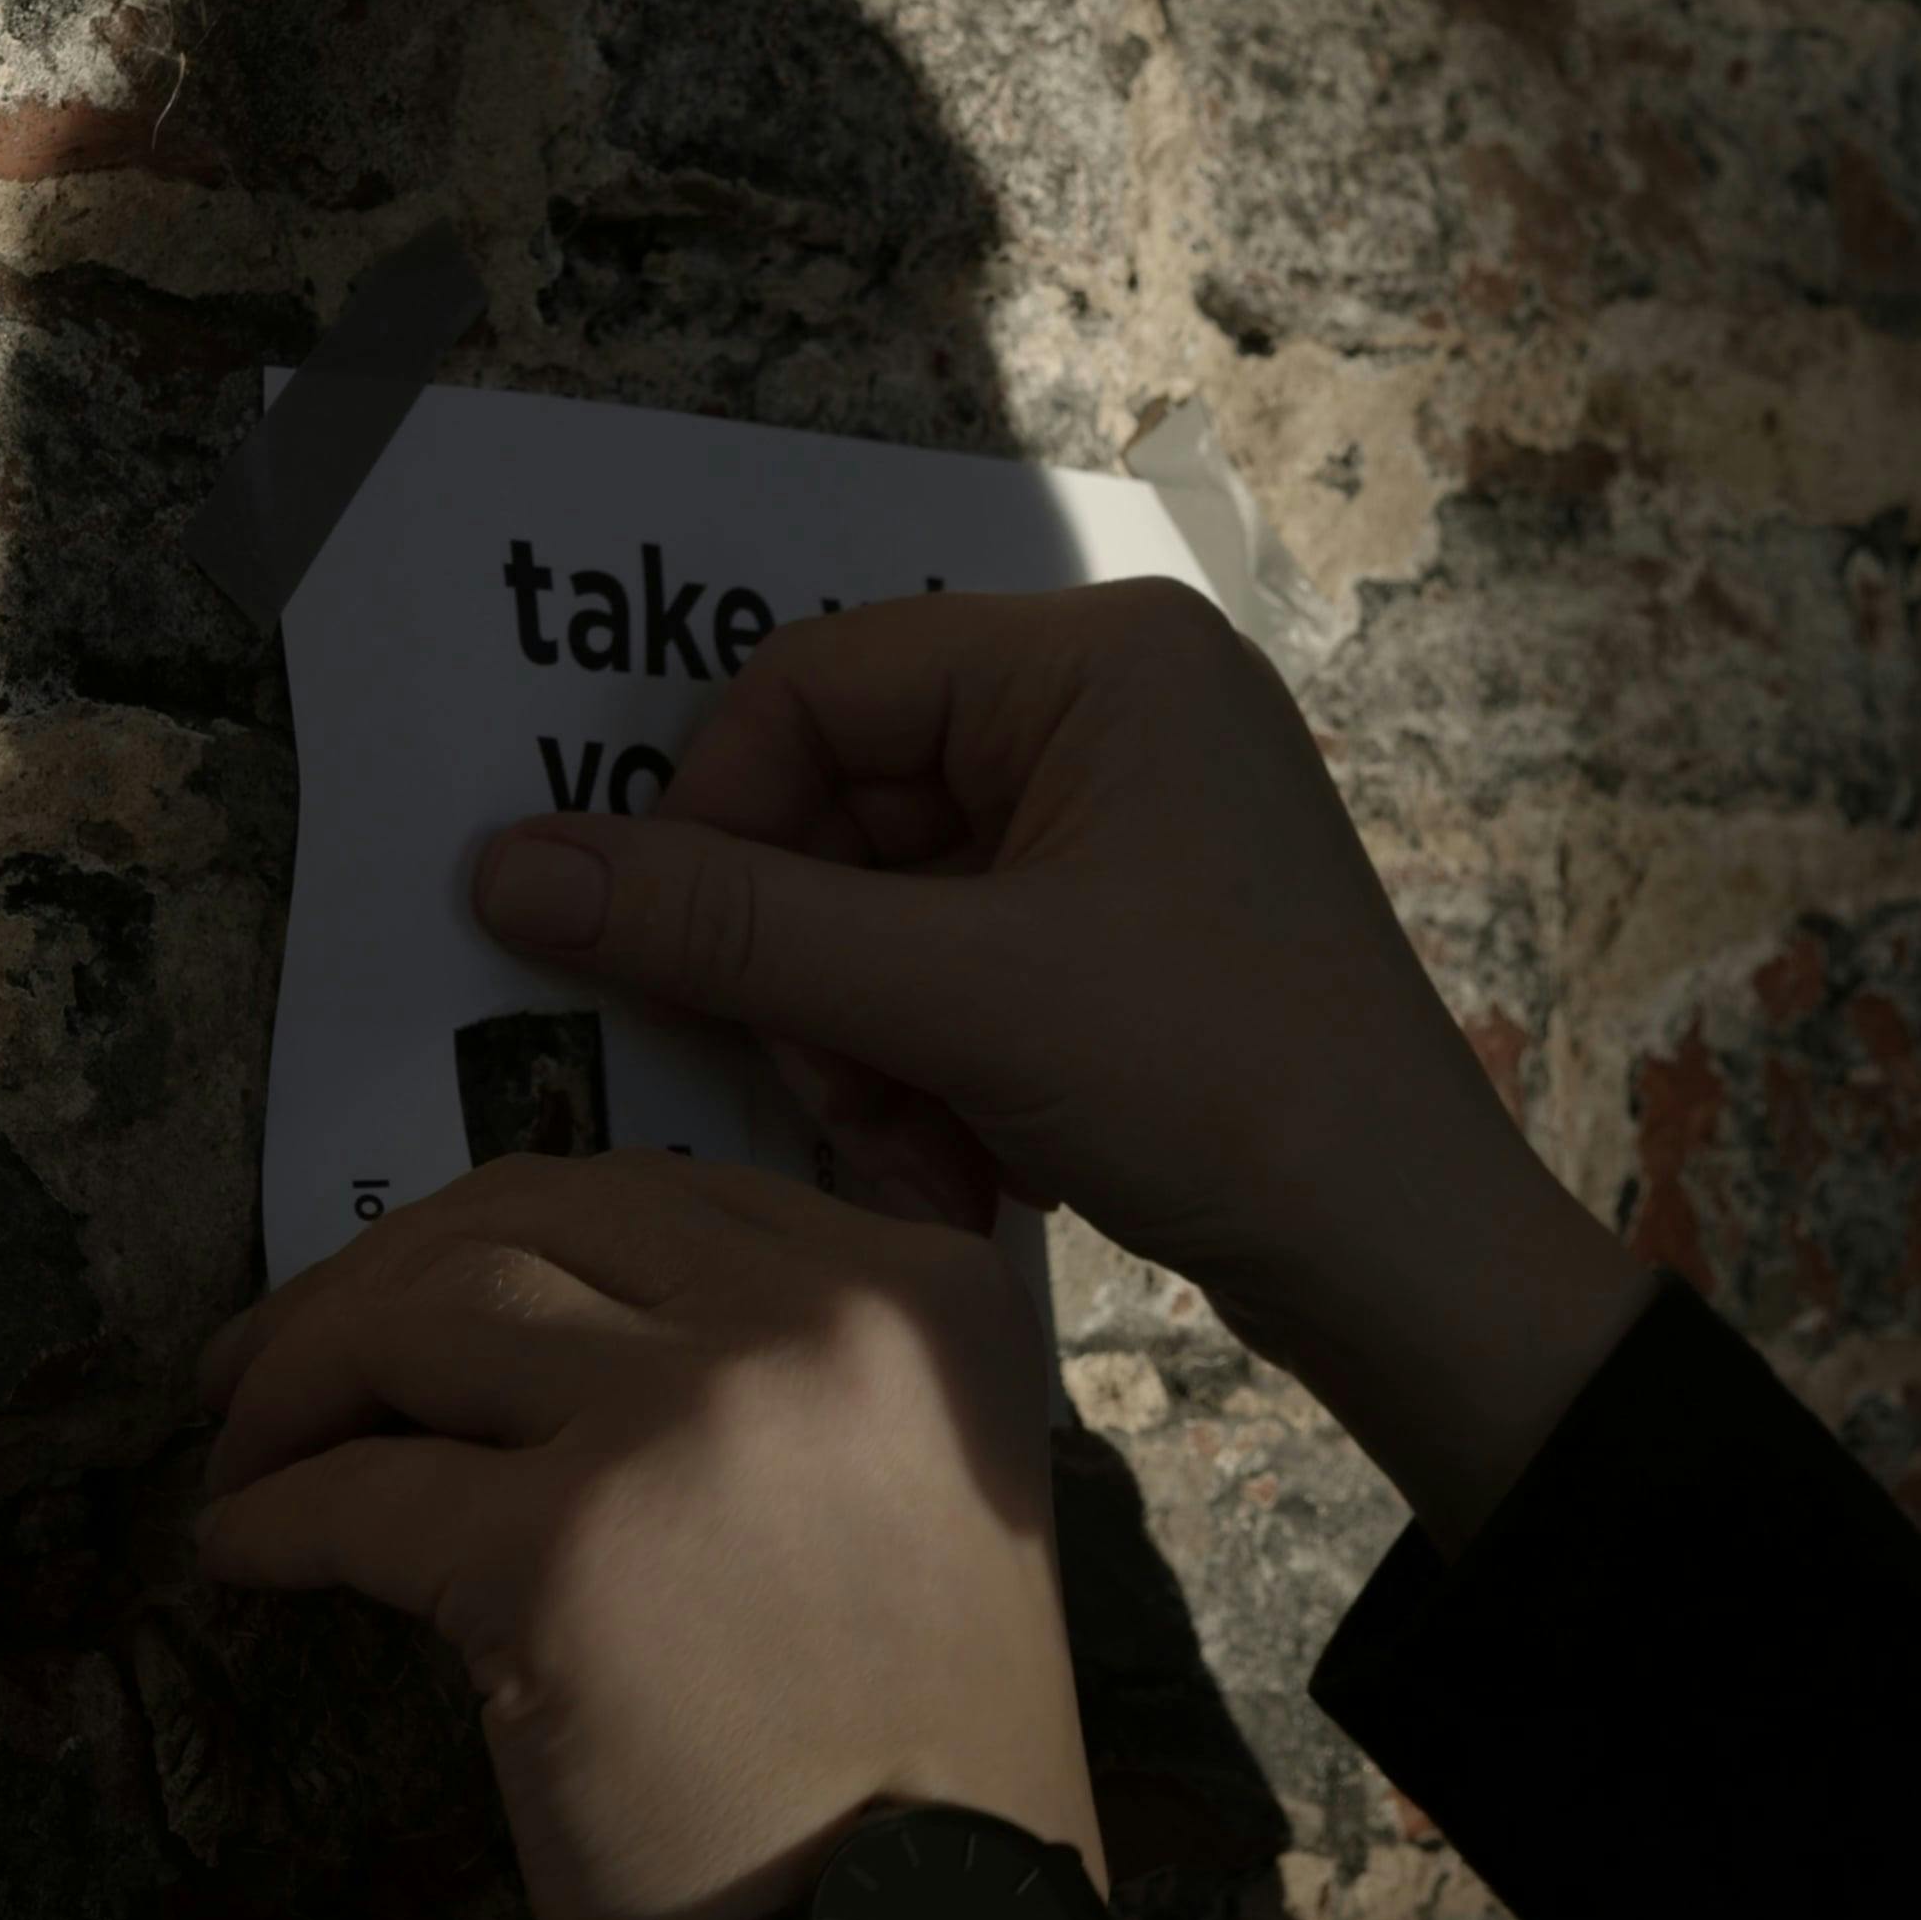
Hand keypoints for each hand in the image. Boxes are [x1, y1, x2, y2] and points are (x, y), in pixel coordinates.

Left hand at [191, 1150, 1106, 1919]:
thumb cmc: (916, 1778)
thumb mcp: (914, 1495)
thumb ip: (787, 1375)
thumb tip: (532, 1316)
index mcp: (930, 1297)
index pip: (655, 1190)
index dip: (494, 1233)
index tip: (399, 1294)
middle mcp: (824, 1322)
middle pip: (528, 1214)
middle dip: (372, 1279)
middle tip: (267, 1365)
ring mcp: (692, 1422)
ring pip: (428, 1313)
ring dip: (301, 1380)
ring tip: (249, 1459)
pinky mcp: (563, 1550)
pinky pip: (358, 1491)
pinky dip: (275, 1518)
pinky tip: (248, 1554)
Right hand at [470, 581, 1650, 1544]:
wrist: (1413, 1260)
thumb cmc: (1226, 1088)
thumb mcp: (951, 1000)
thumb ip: (724, 927)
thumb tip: (507, 868)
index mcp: (1099, 658)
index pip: (812, 685)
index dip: (714, 824)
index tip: (672, 965)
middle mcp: (1121, 707)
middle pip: (845, 806)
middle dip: (816, 980)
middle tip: (827, 1105)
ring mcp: (1132, 819)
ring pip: (890, 909)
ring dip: (869, 1050)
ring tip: (920, 1162)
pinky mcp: (1133, 926)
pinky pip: (961, 965)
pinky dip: (937, 1071)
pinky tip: (978, 1169)